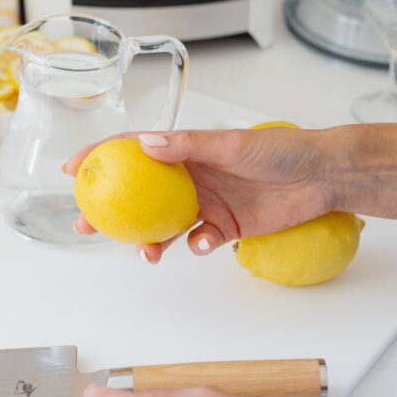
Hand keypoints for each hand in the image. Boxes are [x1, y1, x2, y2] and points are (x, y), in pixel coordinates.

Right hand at [64, 126, 336, 261]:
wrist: (322, 176)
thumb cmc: (281, 149)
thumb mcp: (231, 143)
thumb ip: (189, 146)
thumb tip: (147, 145)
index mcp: (186, 150)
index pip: (133, 149)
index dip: (100, 156)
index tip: (73, 169)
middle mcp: (190, 176)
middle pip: (139, 193)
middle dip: (110, 209)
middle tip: (87, 225)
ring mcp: (207, 203)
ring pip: (164, 224)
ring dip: (150, 239)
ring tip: (145, 252)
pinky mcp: (227, 227)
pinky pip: (200, 241)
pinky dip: (196, 246)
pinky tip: (203, 244)